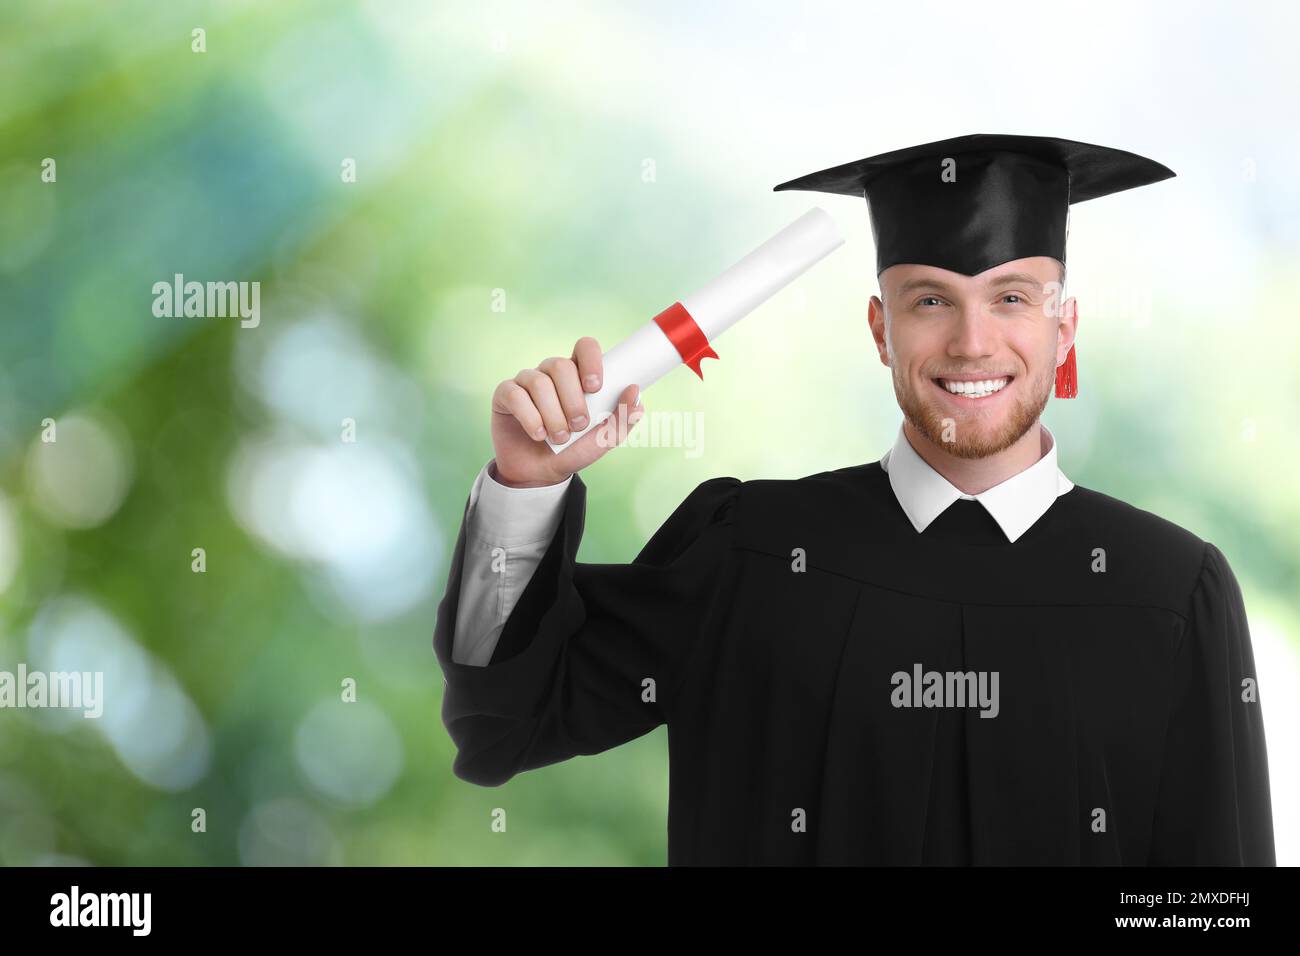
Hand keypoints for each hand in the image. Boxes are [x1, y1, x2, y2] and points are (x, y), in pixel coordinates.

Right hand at [490, 336, 643, 486]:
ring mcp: (526, 381)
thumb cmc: (573, 451)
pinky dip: (530, 418)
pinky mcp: (505, 394)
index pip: (585, 347)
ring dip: (553, 414)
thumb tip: (636, 391)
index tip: (596, 387)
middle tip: (578, 426)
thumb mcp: (603, 440)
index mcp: (578, 375)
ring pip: (539, 382)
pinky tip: (538, 434)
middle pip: (560, 366)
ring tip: (559, 438)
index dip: (591, 360)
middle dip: (572, 400)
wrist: (540, 474)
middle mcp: (551, 373)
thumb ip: (623, 418)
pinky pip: (516, 395)